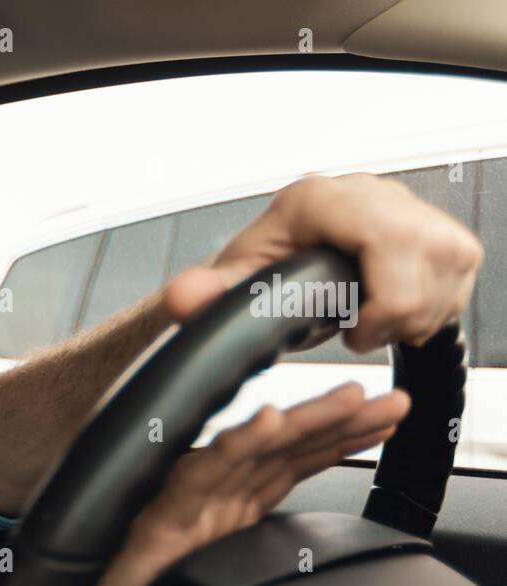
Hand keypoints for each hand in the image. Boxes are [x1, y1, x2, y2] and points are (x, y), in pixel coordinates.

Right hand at [89, 382, 408, 585]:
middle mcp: (208, 499)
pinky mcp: (156, 516)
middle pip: (281, 452)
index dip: (338, 440)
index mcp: (225, 510)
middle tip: (390, 401)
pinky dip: (234, 447)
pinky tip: (267, 423)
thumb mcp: (213, 577)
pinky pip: (201, 475)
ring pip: (251, 453)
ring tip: (349, 399)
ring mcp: (183, 504)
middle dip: (338, 421)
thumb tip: (299, 548)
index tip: (384, 420)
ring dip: (304, 422)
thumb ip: (247, 552)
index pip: (289, 466)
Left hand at [161, 173, 482, 352]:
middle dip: (398, 314)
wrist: (280, 260)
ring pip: (452, 268)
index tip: (353, 330)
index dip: (382, 300)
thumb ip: (211, 294)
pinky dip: (433, 306)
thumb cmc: (263, 267)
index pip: (391, 242)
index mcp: (324, 200)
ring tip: (371, 319)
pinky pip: (462, 274)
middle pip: (430, 259)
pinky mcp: (440, 229)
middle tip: (358, 330)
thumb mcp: (236, 283)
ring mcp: (413, 208)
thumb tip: (185, 298)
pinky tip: (392, 310)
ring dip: (415, 315)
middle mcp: (375, 193)